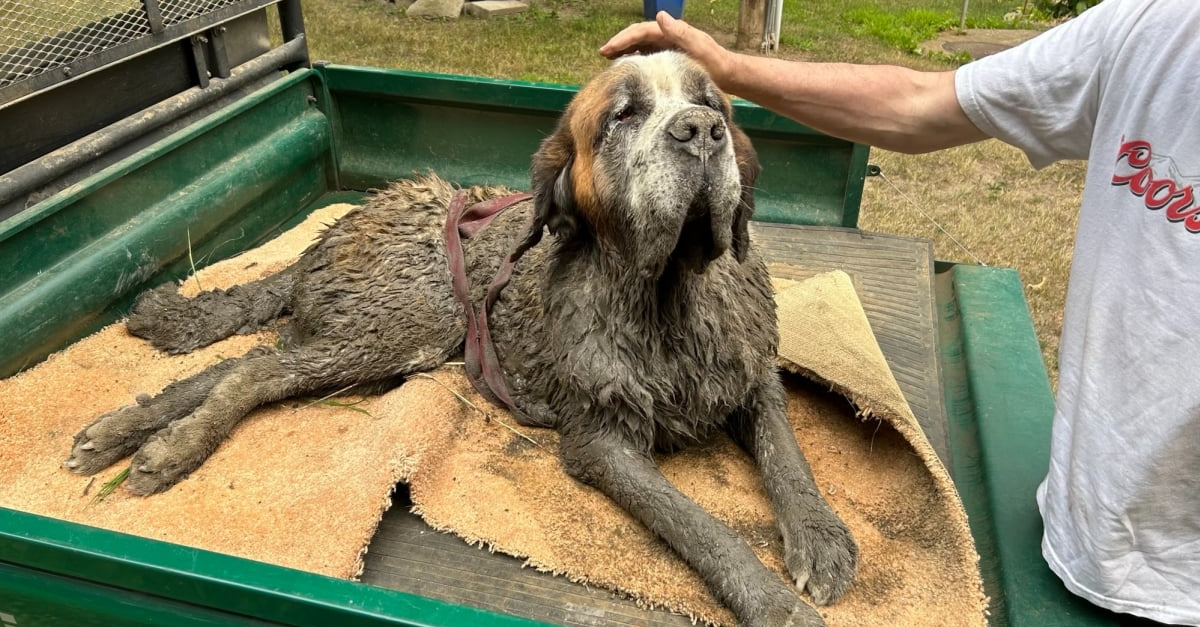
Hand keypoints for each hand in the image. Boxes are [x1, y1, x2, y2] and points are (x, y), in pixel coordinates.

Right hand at [600, 12, 732, 86]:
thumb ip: (680, 32)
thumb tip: (660, 15)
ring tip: (608, 60)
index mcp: (672, 31)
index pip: (641, 31)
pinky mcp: (669, 58)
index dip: (623, 38)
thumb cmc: (715, 64)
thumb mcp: (699, 47)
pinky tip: (627, 67)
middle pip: (637, 36)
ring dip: (624, 50)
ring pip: (640, 45)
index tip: (608, 49)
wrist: (728, 75)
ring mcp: (668, 47)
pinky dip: (634, 59)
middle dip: (619, 43)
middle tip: (602, 54)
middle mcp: (668, 36)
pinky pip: (647, 55)